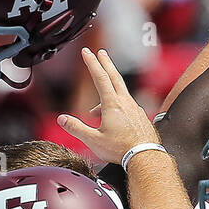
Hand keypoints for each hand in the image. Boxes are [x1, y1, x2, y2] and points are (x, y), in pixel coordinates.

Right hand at [57, 49, 159, 164]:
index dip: (92, 63)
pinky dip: (116, 106)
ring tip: (94, 112)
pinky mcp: (140, 116)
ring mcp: (135, 109)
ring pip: (119, 94)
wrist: (145, 157)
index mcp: (112, 105)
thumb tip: (62, 119)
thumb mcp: (93, 140)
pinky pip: (126, 106)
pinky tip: (112, 120)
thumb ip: (76, 128)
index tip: (87, 52)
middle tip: (101, 52)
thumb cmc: (121, 149)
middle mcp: (125, 103)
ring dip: (107, 94)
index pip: (100, 78)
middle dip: (106, 63)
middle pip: (114, 77)